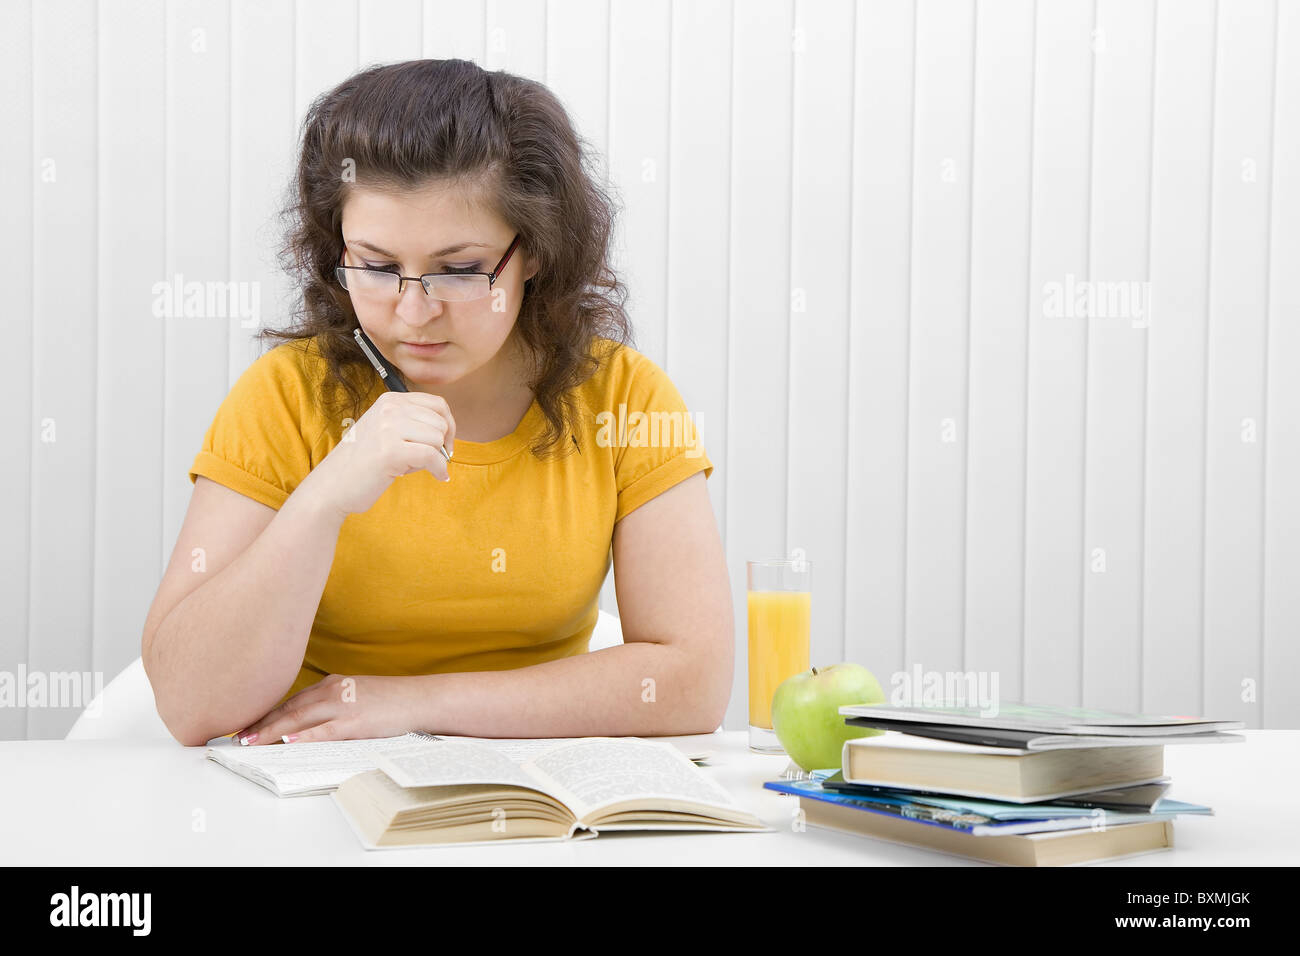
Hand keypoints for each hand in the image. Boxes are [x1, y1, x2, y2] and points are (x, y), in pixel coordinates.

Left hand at [234, 674, 433, 744]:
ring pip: (299, 719)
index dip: (267, 713)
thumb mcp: (359, 694)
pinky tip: (286, 743)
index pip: (292, 700)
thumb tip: (311, 722)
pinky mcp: (355, 722)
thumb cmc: (394, 701)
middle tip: (237, 735)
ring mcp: (344, 706)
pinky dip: (302, 737)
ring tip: (249, 742)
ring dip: (271, 731)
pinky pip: (323, 732)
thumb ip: (335, 703)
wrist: (422, 699)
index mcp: (334, 684)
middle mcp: (334, 691)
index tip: (248, 723)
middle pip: (289, 708)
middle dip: (261, 723)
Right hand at [302, 390, 456, 517]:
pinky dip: (440, 470)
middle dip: (443, 444)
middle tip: (432, 460)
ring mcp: (388, 428)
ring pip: (437, 439)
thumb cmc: (364, 463)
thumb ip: (413, 423)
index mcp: (390, 401)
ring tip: (414, 466)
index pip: (437, 403)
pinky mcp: (390, 451)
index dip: (449, 425)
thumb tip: (449, 428)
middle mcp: (389, 409)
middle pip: (440, 422)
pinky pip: (432, 456)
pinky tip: (438, 477)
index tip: (445, 444)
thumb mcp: (387, 431)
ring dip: (435, 458)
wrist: (332, 485)